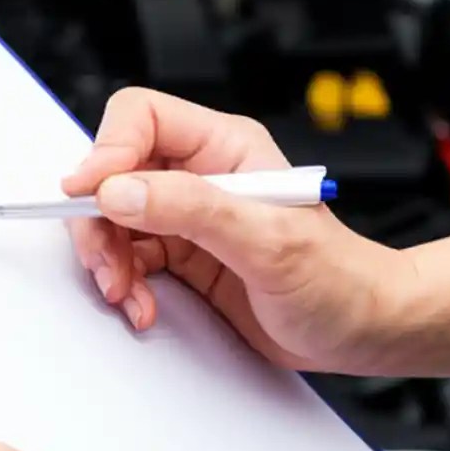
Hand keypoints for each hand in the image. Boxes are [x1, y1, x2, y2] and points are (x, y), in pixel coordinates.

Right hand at [61, 88, 411, 374]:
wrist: (362, 332)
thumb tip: (120, 190)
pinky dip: (123, 283)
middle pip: (114, 172)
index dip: (107, 150)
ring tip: (126, 291)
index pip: (142, 118)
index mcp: (225, 146)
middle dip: (99, 219)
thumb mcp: (269, 241)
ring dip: (106, 257)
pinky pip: (126, 256)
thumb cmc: (340, 279)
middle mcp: (201, 173)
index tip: (87, 192)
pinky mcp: (181, 253)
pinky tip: (142, 303)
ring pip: (112, 217)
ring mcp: (187, 215)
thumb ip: (192, 209)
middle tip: (106, 261)